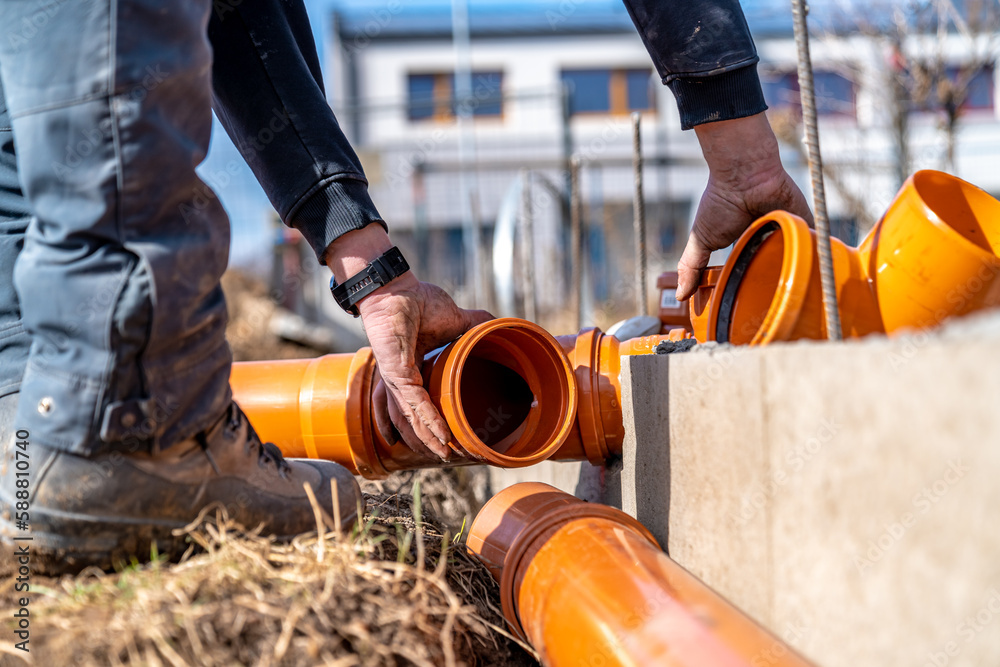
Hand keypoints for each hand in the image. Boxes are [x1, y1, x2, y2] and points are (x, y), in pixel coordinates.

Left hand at [325, 223, 491, 458]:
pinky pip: (413, 402)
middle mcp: (402, 380)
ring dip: (427, 438)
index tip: (449, 438)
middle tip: (446, 457)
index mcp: (413, 370)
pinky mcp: (396, 372)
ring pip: (412, 417)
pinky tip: (440, 435)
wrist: (396, 288)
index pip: (421, 404)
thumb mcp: (455, 319)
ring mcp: (397, 378)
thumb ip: (476, 325)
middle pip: (412, 418)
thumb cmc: (417, 300)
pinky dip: (427, 420)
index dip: (433, 422)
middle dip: (427, 440)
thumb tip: (501, 326)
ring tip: (444, 454)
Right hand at [678, 113, 812, 300]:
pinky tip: (815, 276)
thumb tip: (679, 296)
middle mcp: (766, 237)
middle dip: (773, 285)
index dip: (747, 286)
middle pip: (773, 267)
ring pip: (795, 259)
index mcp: (744, 242)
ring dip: (795, 274)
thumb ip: (691, 267)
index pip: (748, 269)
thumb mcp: (700, 240)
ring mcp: (787, 230)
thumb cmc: (720, 203)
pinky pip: (815, 243)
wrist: (744, 175)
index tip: (744, 307)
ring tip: (792, 297)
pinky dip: (815, 257)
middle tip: (771, 308)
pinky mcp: (804, 222)